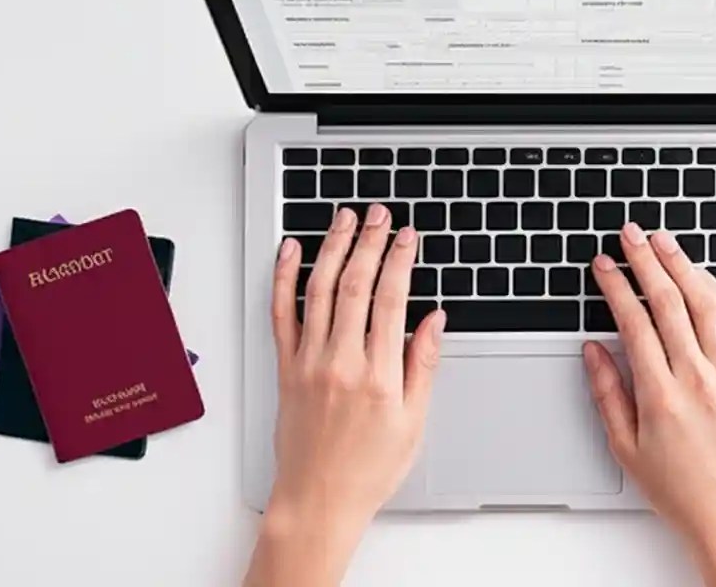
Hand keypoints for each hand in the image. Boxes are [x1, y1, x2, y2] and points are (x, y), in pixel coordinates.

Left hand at [245, 204, 444, 586]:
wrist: (318, 500)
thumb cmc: (368, 470)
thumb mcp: (414, 422)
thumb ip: (423, 366)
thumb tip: (433, 320)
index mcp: (378, 376)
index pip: (390, 300)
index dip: (401, 261)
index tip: (409, 237)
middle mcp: (340, 363)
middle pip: (354, 285)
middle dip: (370, 242)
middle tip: (380, 215)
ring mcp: (308, 363)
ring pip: (318, 290)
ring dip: (332, 248)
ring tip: (344, 219)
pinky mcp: (286, 368)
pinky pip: (282, 314)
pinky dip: (284, 278)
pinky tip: (291, 252)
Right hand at [584, 223, 715, 586]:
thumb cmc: (682, 492)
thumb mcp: (626, 449)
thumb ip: (607, 393)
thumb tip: (593, 351)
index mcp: (660, 394)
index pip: (634, 322)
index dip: (615, 285)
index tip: (603, 264)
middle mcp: (697, 378)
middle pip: (670, 302)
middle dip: (646, 261)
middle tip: (630, 235)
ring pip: (706, 305)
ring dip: (683, 267)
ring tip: (665, 243)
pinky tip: (704, 280)